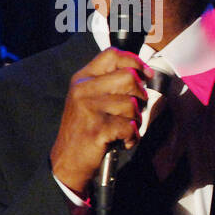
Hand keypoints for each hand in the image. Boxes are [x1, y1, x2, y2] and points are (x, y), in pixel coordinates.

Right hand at [50, 48, 153, 194]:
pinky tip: (120, 141)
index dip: (135, 62)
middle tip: (131, 111)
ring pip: (132, 104)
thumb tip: (145, 73)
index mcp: (83, 78)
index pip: (112, 55)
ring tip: (121, 129)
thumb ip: (112, 82)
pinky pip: (130, 127)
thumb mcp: (91, 98)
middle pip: (129, 77)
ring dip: (135, 121)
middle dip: (140, 96)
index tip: (146, 74)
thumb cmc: (86, 128)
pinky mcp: (97, 128)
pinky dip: (131, 138)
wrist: (68, 160)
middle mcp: (83, 89)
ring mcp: (88, 108)